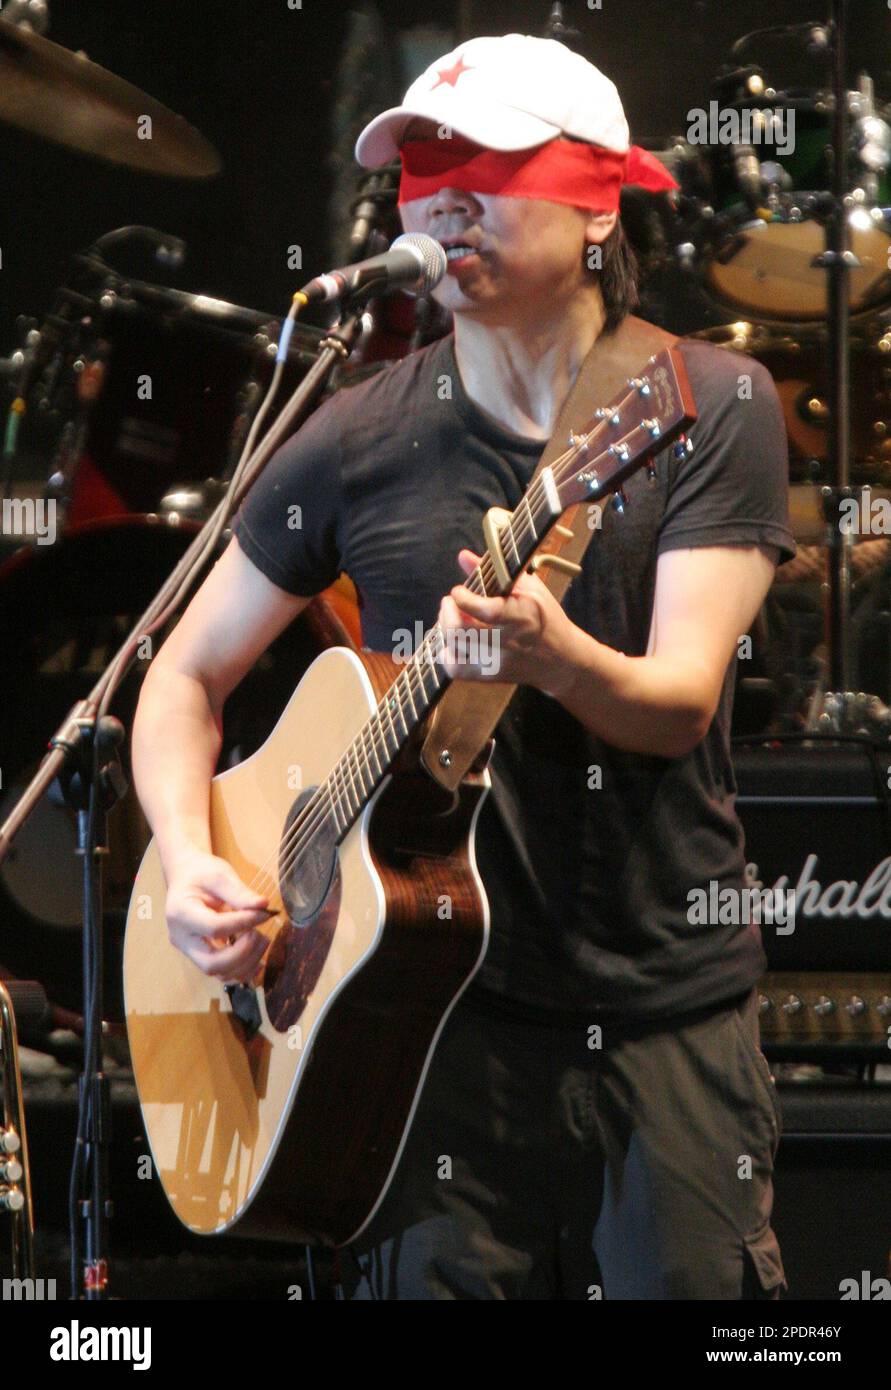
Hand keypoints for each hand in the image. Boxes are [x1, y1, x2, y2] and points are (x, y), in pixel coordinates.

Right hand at [165, 848, 270, 982]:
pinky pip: (222, 973)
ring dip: (246, 962)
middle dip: (243, 953)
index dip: (243, 923)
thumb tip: (263, 905)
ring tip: (261, 939)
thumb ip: (239, 892)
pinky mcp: (200, 955)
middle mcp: (181, 938)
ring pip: (218, 973)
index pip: (214, 927)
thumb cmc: (201, 873)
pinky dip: (242, 969)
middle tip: (259, 933)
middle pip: (211, 963)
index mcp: (181, 913)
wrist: (186, 878)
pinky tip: (258, 955)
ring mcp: (189, 950)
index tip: (264, 913)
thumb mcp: (220, 875)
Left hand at [436, 548, 579, 696]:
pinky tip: (453, 641)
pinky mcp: (490, 676)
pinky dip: (447, 653)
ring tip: (451, 617)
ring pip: (454, 649)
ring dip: (444, 628)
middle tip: (450, 602)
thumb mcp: (530, 588)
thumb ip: (495, 571)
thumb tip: (462, 556)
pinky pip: (455, 669)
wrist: (560, 659)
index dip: (464, 599)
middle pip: (461, 632)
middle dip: (447, 612)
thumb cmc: (544, 617)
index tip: (459, 590)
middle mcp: (508, 642)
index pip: (487, 611)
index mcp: (523, 616)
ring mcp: (497, 663)